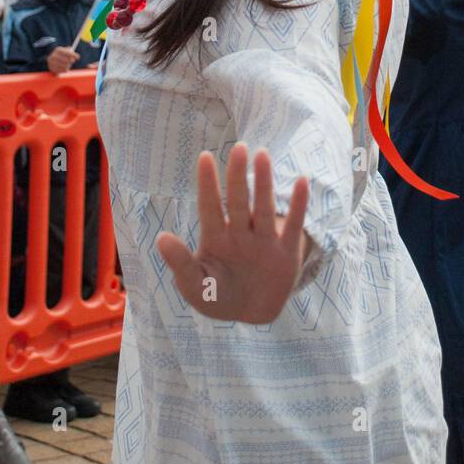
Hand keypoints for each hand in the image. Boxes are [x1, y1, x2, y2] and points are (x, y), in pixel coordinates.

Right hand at [46, 46, 79, 74]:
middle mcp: (53, 56)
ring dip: (68, 65)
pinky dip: (65, 70)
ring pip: (63, 66)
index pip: (65, 52)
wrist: (52, 60)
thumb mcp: (65, 50)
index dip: (72, 55)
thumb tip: (76, 55)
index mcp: (58, 50)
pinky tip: (66, 68)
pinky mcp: (52, 69)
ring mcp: (51, 63)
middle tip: (73, 61)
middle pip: (64, 59)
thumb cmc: (62, 55)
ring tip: (68, 64)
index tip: (78, 57)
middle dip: (70, 60)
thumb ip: (71, 51)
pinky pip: (61, 70)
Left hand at [157, 144, 309, 323]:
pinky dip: (298, 205)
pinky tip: (302, 182)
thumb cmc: (216, 297)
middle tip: (239, 148)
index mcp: (215, 239)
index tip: (204, 157)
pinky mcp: (286, 253)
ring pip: (263, 208)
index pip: (210, 207)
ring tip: (263, 155)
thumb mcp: (194, 286)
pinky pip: (294, 226)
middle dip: (237, 176)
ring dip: (264, 183)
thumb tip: (161, 237)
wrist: (249, 315)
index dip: (207, 183)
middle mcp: (240, 234)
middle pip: (238, 201)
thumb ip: (180, 263)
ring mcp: (264, 241)